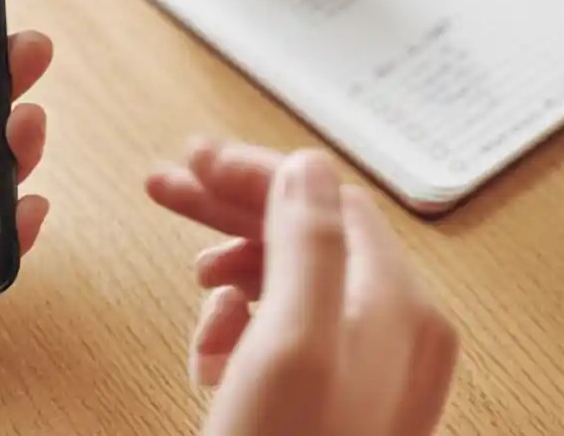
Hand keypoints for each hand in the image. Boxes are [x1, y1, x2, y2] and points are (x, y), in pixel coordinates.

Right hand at [147, 143, 458, 434]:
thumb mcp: (291, 348)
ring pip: (288, 282)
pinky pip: (281, 334)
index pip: (326, 199)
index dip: (254, 173)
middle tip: (168, 184)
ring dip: (231, 266)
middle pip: (303, 233)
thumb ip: (308, 246)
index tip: (194, 160)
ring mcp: (360, 373)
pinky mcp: (326, 403)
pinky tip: (214, 340)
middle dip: (229, 206)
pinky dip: (239, 325)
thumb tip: (306, 168)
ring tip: (193, 275)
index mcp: (395, 310)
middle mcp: (389, 335)